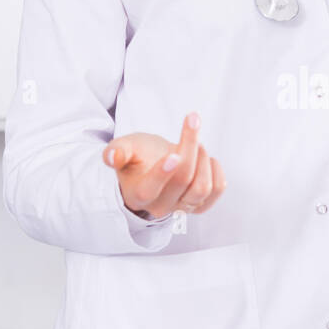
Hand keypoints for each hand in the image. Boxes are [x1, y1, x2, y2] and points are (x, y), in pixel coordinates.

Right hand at [103, 112, 225, 218]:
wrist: (154, 165)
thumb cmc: (139, 156)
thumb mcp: (124, 147)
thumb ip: (117, 151)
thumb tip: (111, 156)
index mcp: (138, 195)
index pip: (150, 190)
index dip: (162, 174)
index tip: (173, 154)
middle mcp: (161, 206)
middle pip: (182, 180)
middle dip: (190, 146)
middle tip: (192, 121)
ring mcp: (182, 207)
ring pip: (202, 187)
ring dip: (203, 158)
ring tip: (197, 143)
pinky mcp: (200, 204)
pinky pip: (216, 190)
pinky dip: (216, 171)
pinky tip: (206, 158)